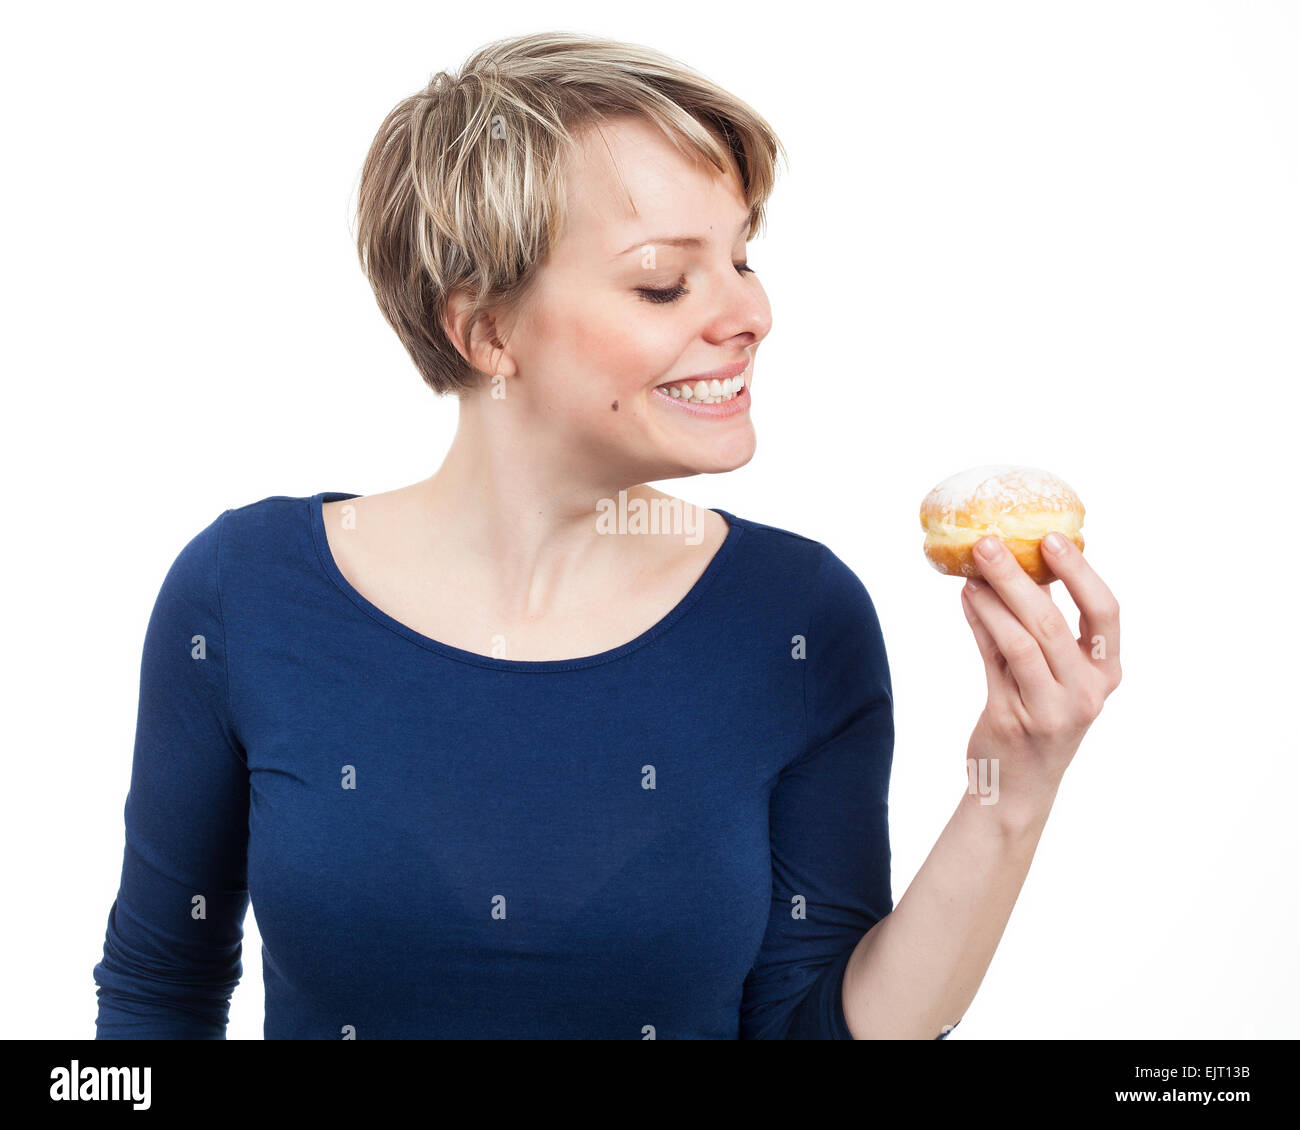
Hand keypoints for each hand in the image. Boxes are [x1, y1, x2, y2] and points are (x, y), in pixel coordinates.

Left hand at [960, 533, 1120, 822]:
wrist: (1017, 787)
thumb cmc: (1038, 717)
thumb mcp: (1057, 673)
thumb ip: (1044, 626)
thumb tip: (1021, 563)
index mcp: (1106, 672)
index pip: (1105, 613)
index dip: (1081, 572)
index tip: (1053, 537)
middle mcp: (1086, 691)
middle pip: (1052, 623)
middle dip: (1018, 577)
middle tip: (989, 542)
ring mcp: (1050, 709)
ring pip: (1020, 641)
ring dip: (991, 599)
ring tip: (971, 569)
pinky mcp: (1012, 718)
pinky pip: (992, 660)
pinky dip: (978, 623)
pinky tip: (967, 599)